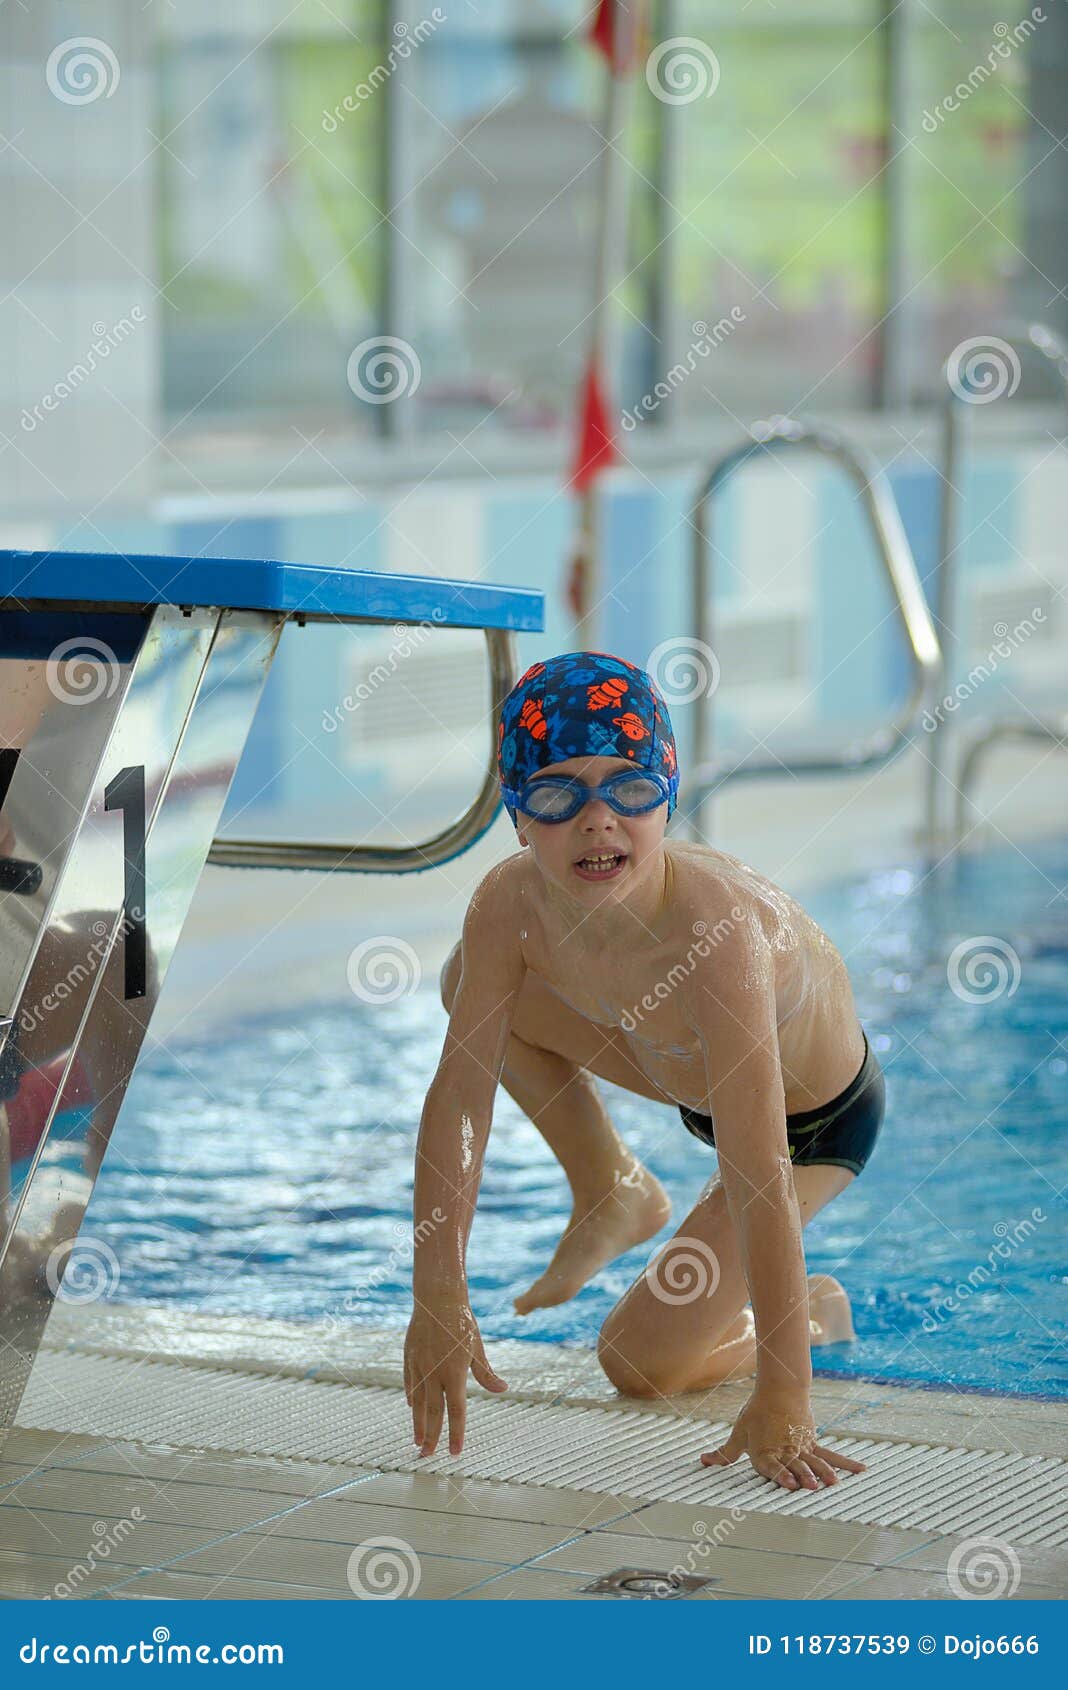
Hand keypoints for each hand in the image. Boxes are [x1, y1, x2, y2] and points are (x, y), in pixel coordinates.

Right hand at [404, 1294, 506, 1456]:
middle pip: (433, 1413)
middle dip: (431, 1436)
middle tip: (428, 1456)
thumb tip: (502, 1389)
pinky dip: (411, 1398)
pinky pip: (410, 1384)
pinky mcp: (409, 1358)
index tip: (455, 1452)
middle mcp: (435, 1373)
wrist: (437, 1298)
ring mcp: (419, 1366)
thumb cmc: (461, 1321)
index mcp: (455, 1372)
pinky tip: (412, 1408)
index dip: (456, 1433)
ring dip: (418, 1423)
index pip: (456, 1411)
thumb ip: (486, 1373)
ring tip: (417, 1441)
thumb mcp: (477, 1346)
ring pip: (417, 1402)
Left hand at [699, 1390, 866, 1490]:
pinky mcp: (813, 1443)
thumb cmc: (756, 1414)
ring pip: (815, 1461)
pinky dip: (847, 1463)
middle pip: (796, 1466)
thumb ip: (725, 1453)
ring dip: (824, 1473)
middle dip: (804, 1476)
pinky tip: (862, 1470)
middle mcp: (785, 1452)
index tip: (791, 1485)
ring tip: (832, 1484)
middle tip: (812, 1487)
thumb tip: (704, 1461)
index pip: (773, 1468)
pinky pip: (831, 1455)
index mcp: (766, 1453)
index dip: (782, 1477)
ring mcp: (802, 1448)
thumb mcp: (739, 1433)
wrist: (779, 1389)